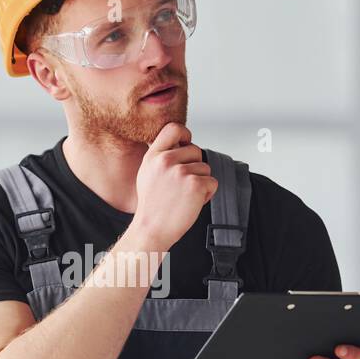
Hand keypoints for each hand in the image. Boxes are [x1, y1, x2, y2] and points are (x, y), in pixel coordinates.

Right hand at [129, 123, 215, 249]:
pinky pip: (212, 182)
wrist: (151, 229)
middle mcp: (166, 160)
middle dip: (195, 166)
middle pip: (195, 150)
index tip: (186, 144)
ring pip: (205, 167)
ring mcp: (181, 172)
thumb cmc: (151, 206)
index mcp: (153, 156)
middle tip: (182, 185)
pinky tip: (192, 202)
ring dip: (201, 182)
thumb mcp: (147, 173)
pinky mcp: (196, 184)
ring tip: (184, 196)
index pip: (174, 129)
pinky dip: (207, 194)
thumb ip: (160, 156)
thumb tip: (179, 144)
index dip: (185, 134)